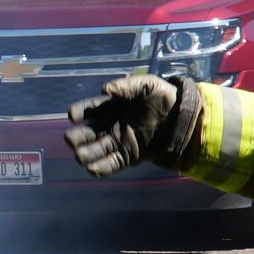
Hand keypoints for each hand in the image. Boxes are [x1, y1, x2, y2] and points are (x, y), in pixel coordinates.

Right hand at [64, 73, 182, 177]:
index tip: (72, 115)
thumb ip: (126, 86)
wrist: (184, 117)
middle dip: (77, 136)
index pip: (91, 109)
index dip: (80, 111)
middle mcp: (111, 124)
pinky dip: (101, 168)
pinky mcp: (129, 156)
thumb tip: (104, 90)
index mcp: (112, 106)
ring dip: (86, 154)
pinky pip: (111, 164)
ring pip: (96, 150)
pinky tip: (92, 169)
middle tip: (70, 138)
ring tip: (79, 156)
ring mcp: (119, 142)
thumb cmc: (164, 97)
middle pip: (88, 132)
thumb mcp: (146, 84)